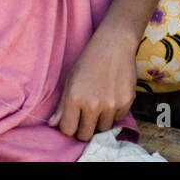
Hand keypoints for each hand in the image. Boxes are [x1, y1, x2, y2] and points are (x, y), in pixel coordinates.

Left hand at [48, 25, 137, 139]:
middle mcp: (93, 104)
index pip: (68, 130)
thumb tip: (53, 124)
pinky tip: (112, 96)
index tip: (72, 120)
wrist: (115, 44)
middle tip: (86, 117)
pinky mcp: (127, 102)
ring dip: (100, 120)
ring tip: (100, 103)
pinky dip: (114, 112)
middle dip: (83, 129)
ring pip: (103, 128)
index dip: (69, 127)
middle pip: (85, 135)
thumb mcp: (70, 79)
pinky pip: (117, 118)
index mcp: (74, 98)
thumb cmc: (89, 60)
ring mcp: (111, 105)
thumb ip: (62, 105)